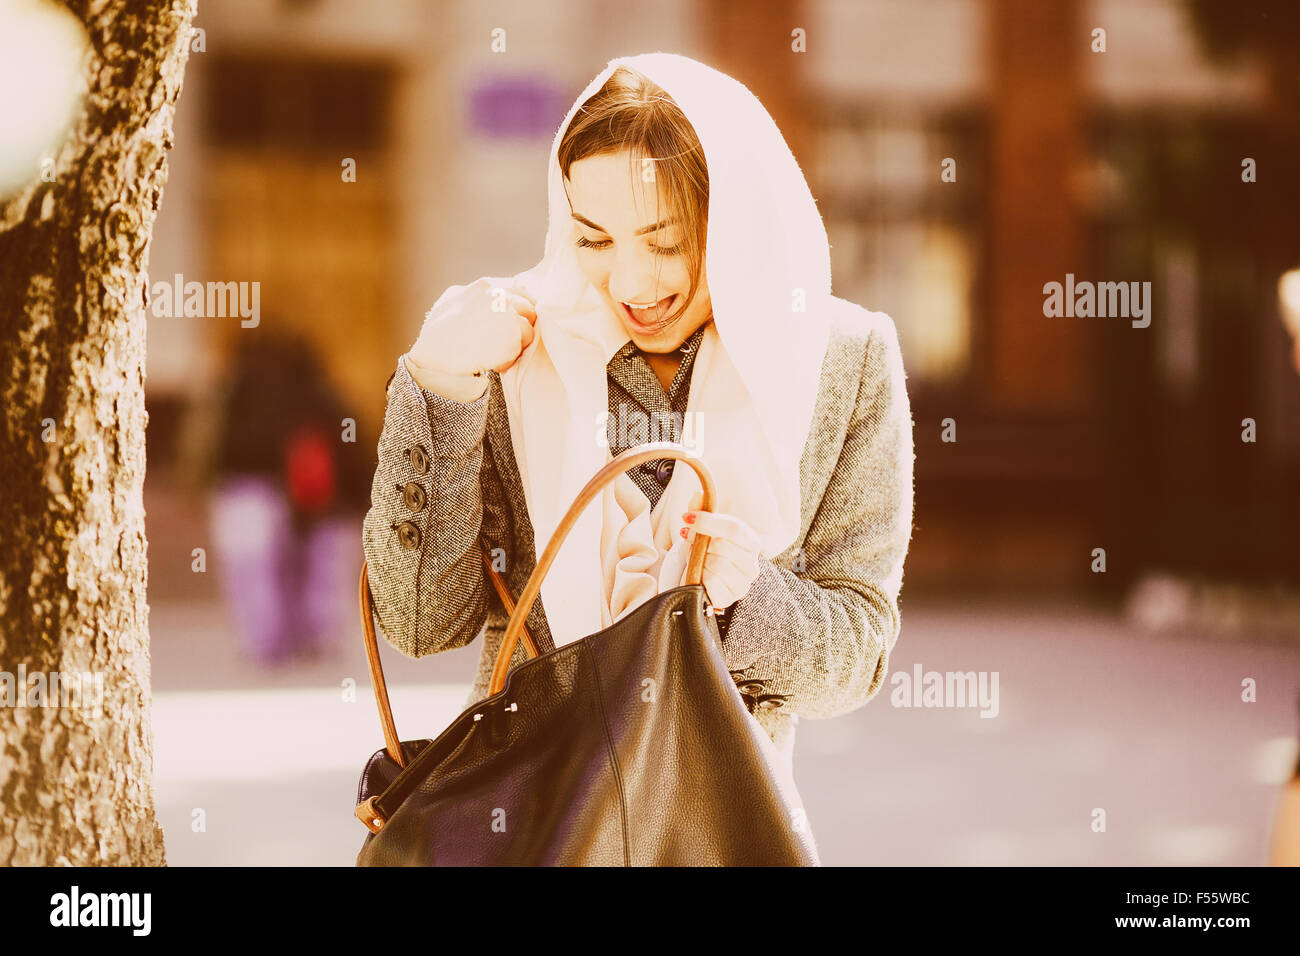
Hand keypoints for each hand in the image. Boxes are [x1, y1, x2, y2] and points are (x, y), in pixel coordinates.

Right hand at [408, 276, 536, 377]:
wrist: (432, 351)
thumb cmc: (437, 329)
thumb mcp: (454, 298)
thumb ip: (476, 295)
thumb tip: (488, 294)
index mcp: (487, 286)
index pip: (519, 292)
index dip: (517, 309)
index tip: (510, 323)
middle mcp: (501, 296)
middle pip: (529, 310)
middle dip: (520, 325)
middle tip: (502, 340)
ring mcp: (509, 317)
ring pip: (528, 331)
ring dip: (515, 344)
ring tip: (493, 352)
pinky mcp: (512, 339)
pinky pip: (520, 351)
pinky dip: (508, 360)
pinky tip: (490, 362)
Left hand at [676, 502, 762, 607]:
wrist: (708, 581)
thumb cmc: (710, 552)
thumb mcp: (706, 529)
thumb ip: (702, 510)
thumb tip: (697, 495)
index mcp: (752, 543)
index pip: (734, 528)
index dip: (708, 521)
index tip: (687, 517)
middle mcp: (752, 564)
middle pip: (722, 546)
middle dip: (698, 540)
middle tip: (688, 537)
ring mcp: (742, 584)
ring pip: (716, 565)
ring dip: (698, 559)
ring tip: (695, 557)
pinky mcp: (729, 599)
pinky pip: (710, 584)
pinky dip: (699, 576)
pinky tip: (699, 573)